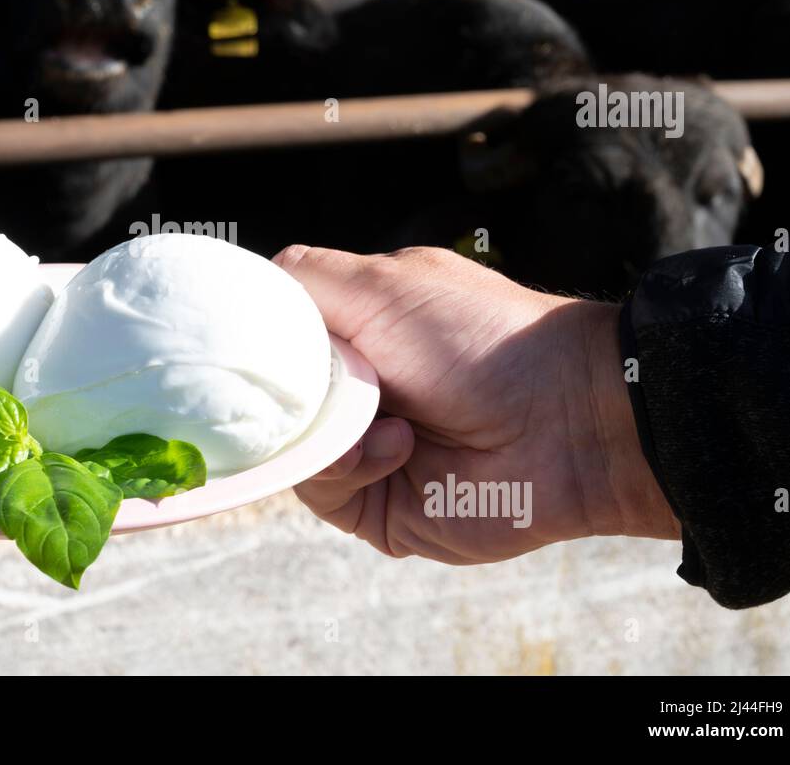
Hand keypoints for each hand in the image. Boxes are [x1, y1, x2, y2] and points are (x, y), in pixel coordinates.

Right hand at [275, 245, 678, 563]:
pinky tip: (400, 445)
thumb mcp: (380, 284)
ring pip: (285, 447)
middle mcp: (349, 392)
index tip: (220, 341)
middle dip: (274, 391)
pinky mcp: (374, 506)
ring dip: (322, 428)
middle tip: (295, 381)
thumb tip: (238, 293)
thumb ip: (301, 282)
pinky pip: (320, 491)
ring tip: (372, 412)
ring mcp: (359, 450)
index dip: (246, 342)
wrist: (569, 418)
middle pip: (266, 399)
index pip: (268, 340)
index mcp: (351, 332)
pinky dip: (350, 465)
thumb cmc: (479, 336)